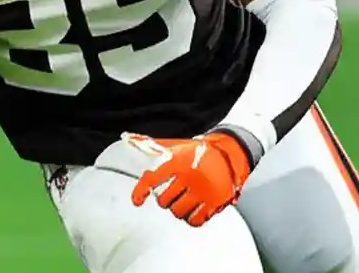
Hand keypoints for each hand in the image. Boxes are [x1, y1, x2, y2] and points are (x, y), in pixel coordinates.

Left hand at [125, 131, 251, 226]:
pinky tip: (192, 210)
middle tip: (173, 192)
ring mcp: (203, 191)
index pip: (152, 179)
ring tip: (184, 200)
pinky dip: (191, 218)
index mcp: (178, 161)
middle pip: (164, 201)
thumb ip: (152, 144)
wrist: (229, 153)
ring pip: (178, 212)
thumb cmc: (198, 151)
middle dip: (165, 198)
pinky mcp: (215, 203)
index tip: (137, 200)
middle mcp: (189, 176)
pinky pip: (195, 220)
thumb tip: (128, 138)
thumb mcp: (176, 146)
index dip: (141, 191)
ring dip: (178, 209)